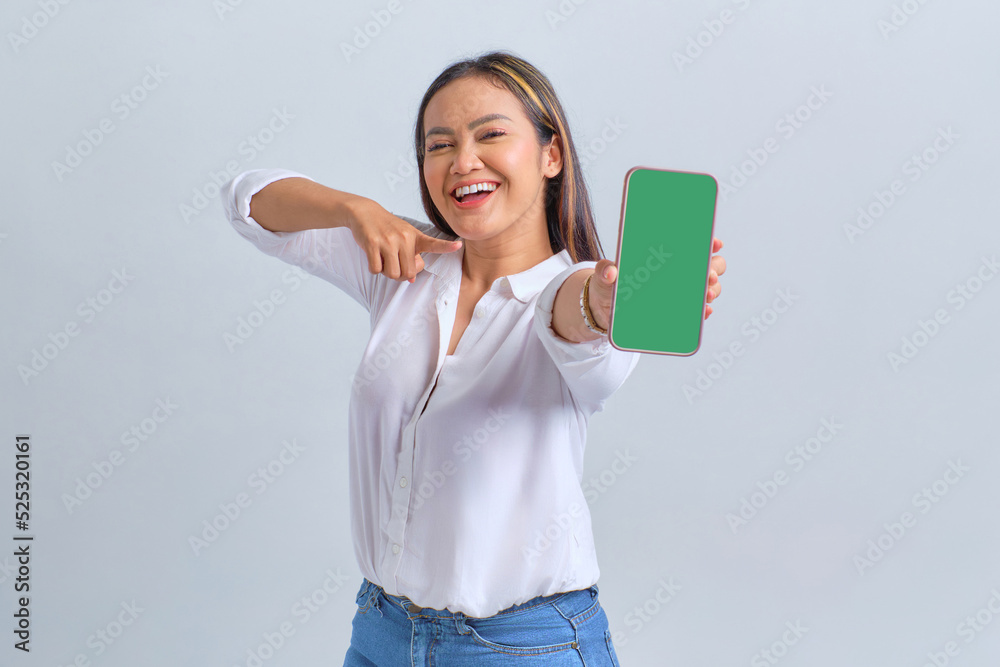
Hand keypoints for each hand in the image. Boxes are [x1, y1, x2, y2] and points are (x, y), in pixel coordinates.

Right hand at [348, 199, 462, 282]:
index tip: (459, 245)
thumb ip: (410, 258)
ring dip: (386, 272)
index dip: (446, 247)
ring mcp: (389, 241)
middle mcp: (404, 238)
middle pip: (408, 273)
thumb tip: (411, 279)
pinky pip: (376, 270)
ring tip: (383, 258)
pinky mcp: (373, 244)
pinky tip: (373, 256)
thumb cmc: (387, 228)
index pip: (434, 243)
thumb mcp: (403, 238)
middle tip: (393, 263)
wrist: (365, 212)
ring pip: (392, 274)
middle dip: (399, 273)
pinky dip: (374, 268)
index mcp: (415, 236)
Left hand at [588, 237, 726, 327]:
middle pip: (710, 267)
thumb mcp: (604, 276)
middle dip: (713, 269)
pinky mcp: (677, 313)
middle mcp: (679, 274)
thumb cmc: (609, 285)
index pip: (694, 246)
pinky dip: (703, 312)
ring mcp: (680, 293)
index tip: (714, 243)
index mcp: (666, 258)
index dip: (708, 243)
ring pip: (709, 289)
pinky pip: (696, 313)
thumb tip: (610, 271)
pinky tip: (704, 311)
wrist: (605, 309)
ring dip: (711, 290)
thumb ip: (605, 271)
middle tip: (708, 274)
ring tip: (706, 294)